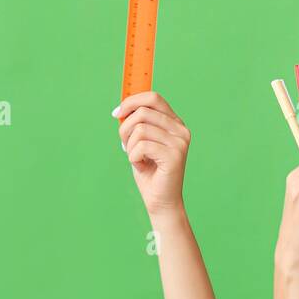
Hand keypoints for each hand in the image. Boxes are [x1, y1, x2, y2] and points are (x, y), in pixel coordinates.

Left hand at [115, 92, 191, 216]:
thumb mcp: (141, 142)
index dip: (131, 102)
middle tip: (125, 144)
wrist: (161, 200)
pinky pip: (141, 146)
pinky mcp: (174, 156)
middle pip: (143, 112)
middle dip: (125, 128)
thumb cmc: (150, 171)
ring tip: (135, 157)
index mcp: (175, 123)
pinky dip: (133, 157)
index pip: (153, 98)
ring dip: (129, 146)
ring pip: (140, 129)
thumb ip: (137, 124)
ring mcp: (180, 142)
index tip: (117, 113)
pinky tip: (141, 165)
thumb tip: (121, 109)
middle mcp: (181, 130)